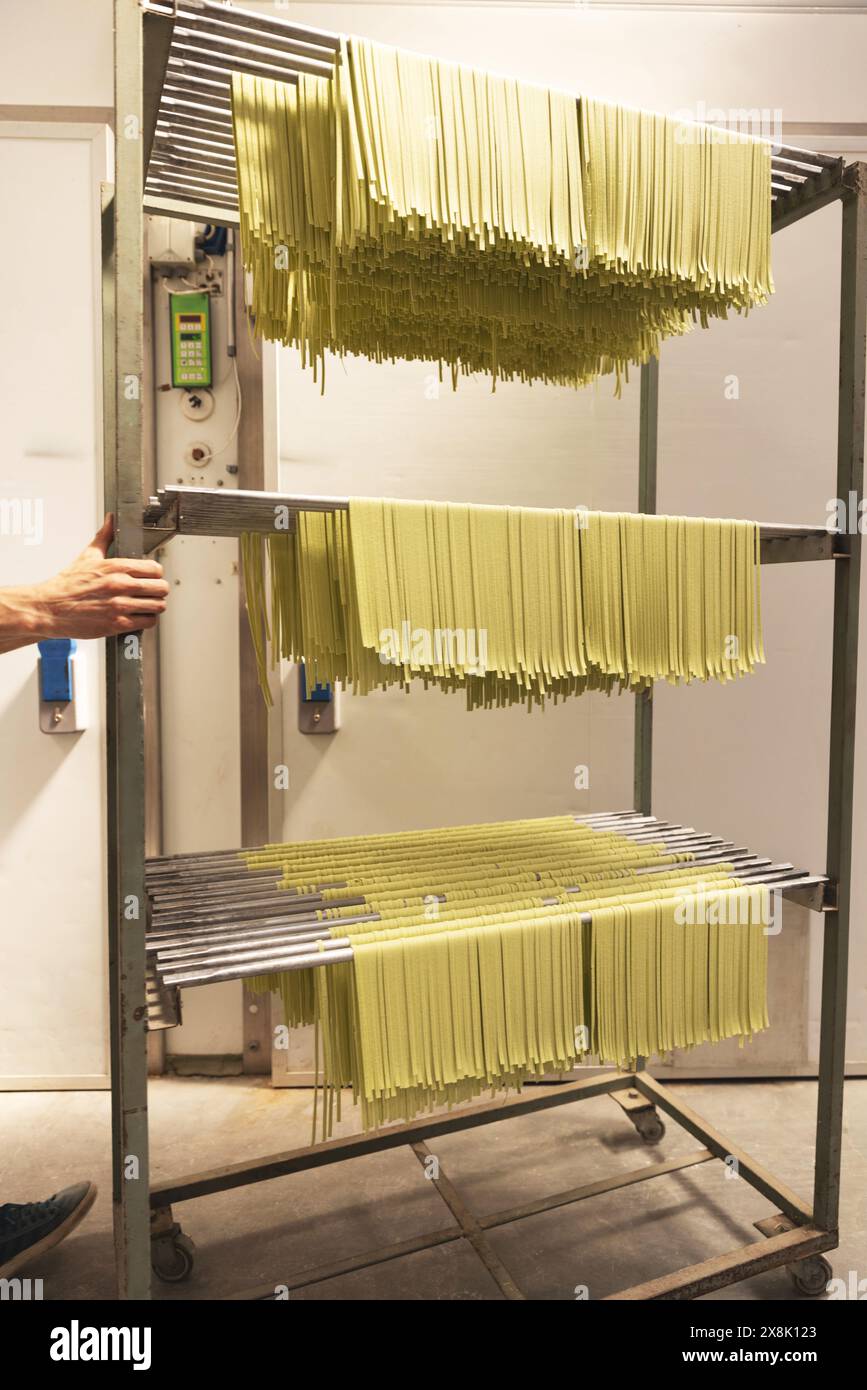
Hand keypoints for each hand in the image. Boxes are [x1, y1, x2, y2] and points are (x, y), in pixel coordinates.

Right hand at [23, 516, 168, 638]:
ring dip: (155, 606)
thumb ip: (104, 537)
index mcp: (116, 567)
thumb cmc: (67, 584)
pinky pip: (147, 622)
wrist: (51, 607)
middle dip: (159, 590)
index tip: (151, 577)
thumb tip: (111, 520)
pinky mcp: (117, 624)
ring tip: (147, 605)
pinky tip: (139, 616)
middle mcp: (121, 585)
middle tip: (152, 592)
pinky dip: (146, 620)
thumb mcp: (88, 556)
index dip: (156, 574)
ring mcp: (120, 606)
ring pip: (158, 606)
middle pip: (161, 588)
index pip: (155, 569)